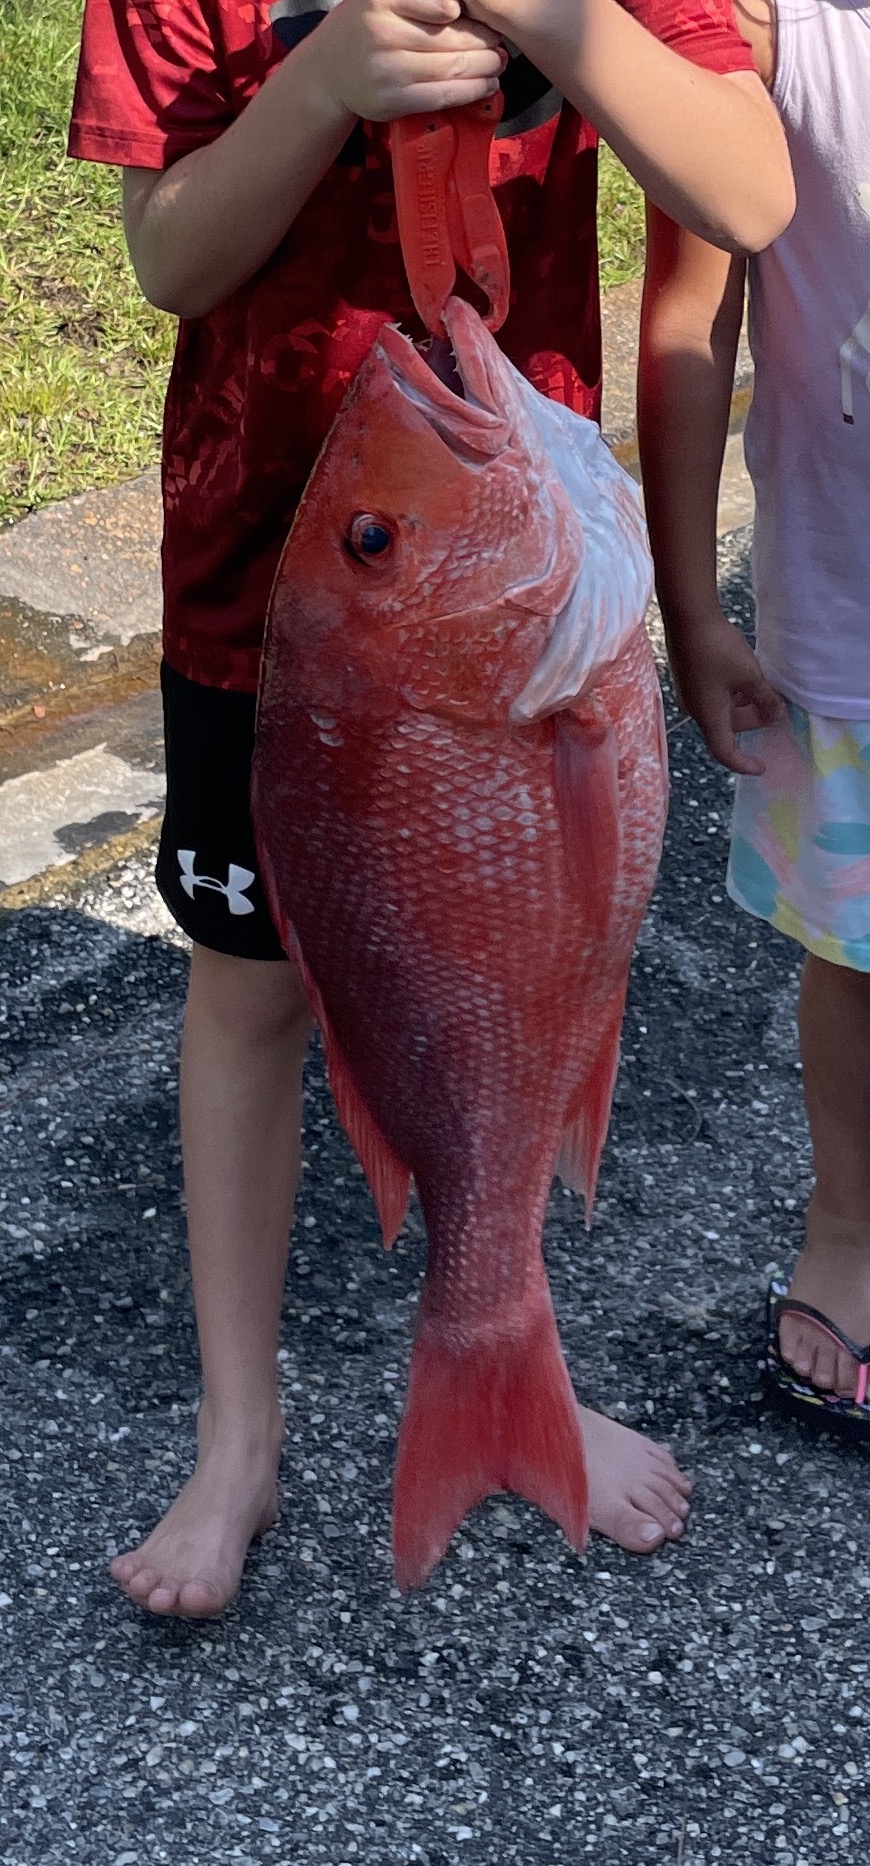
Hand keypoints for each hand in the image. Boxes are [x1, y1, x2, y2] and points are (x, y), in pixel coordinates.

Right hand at [316, 0, 506, 121]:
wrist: (330, 70)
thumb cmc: (365, 26)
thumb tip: (461, 7)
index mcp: (382, 1)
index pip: (438, 5)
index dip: (466, 14)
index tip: (482, 18)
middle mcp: (382, 34)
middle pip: (449, 39)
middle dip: (483, 42)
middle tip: (500, 42)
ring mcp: (386, 71)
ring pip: (450, 69)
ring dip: (483, 68)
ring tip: (499, 63)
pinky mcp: (392, 102)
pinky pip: (441, 97)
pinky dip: (470, 91)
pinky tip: (486, 85)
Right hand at [666, 607, 786, 775]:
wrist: (687, 618)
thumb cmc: (718, 649)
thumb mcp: (750, 675)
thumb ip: (766, 698)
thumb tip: (778, 715)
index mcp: (709, 716)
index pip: (725, 752)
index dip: (743, 764)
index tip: (762, 767)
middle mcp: (695, 710)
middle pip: (725, 728)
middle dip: (751, 721)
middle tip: (773, 707)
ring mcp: (689, 694)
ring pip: (720, 711)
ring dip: (741, 706)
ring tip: (760, 687)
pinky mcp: (688, 679)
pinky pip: (712, 697)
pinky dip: (730, 694)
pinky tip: (742, 675)